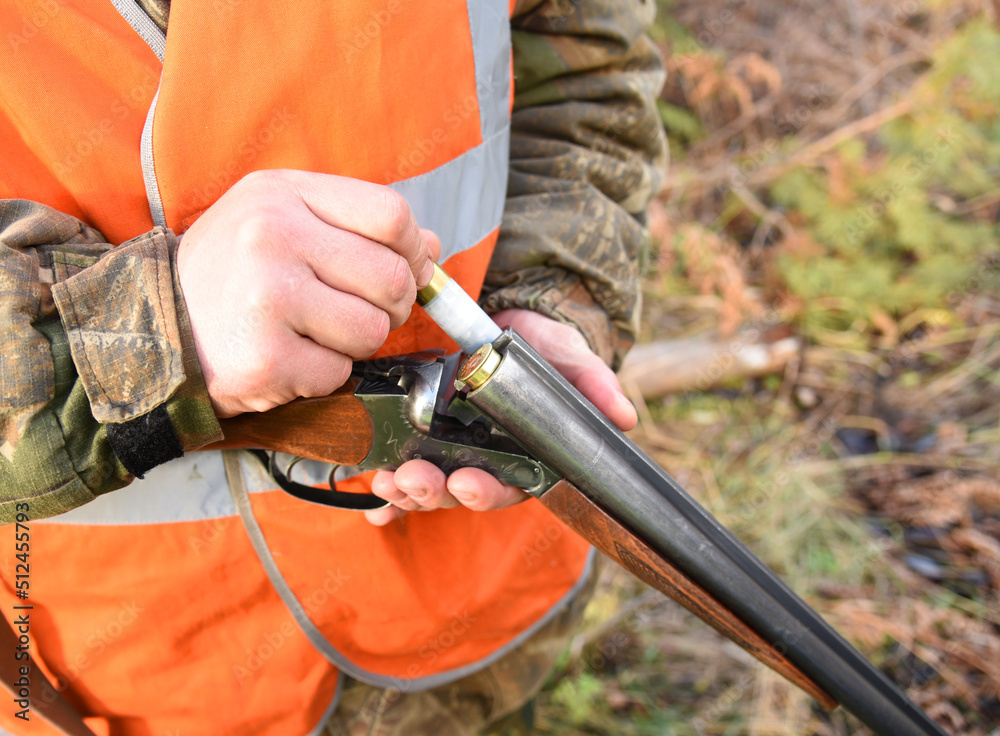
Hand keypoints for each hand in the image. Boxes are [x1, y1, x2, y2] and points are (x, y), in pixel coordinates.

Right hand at [177, 169, 439, 416]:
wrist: (153, 327)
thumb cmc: (231, 272)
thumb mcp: (281, 218)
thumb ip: (355, 223)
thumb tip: (430, 249)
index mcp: (282, 194)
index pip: (391, 214)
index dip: (413, 250)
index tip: (406, 268)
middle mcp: (272, 237)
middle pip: (392, 279)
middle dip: (389, 305)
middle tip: (352, 309)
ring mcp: (267, 299)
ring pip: (372, 331)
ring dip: (356, 343)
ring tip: (313, 332)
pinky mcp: (266, 358)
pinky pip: (338, 373)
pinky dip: (324, 374)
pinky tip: (288, 357)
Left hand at [366, 309, 636, 525]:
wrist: (507, 321)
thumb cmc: (546, 349)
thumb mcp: (572, 359)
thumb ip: (594, 385)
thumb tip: (623, 416)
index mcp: (525, 455)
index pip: (508, 487)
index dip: (486, 492)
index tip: (467, 482)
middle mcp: (486, 460)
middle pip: (458, 491)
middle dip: (433, 493)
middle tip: (413, 481)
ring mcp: (451, 449)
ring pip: (427, 484)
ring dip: (405, 490)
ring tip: (386, 481)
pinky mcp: (422, 433)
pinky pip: (401, 466)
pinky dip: (385, 492)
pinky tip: (369, 501)